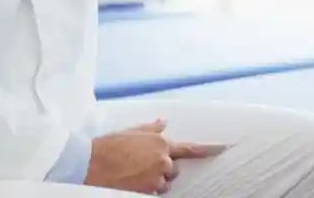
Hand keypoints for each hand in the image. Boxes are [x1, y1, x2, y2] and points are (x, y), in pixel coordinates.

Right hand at [85, 119, 225, 194]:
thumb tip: (163, 122)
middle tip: (141, 165)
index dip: (209, 149)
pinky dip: (147, 189)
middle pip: (173, 169)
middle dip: (162, 168)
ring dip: (155, 180)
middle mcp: (163, 160)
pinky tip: (133, 182)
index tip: (224, 148)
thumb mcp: (131, 132)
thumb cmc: (109, 146)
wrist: (90, 163)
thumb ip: (151, 128)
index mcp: (161, 143)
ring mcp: (157, 177)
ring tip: (134, 174)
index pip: (190, 148)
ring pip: (164, 183)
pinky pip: (155, 192)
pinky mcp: (149, 191)